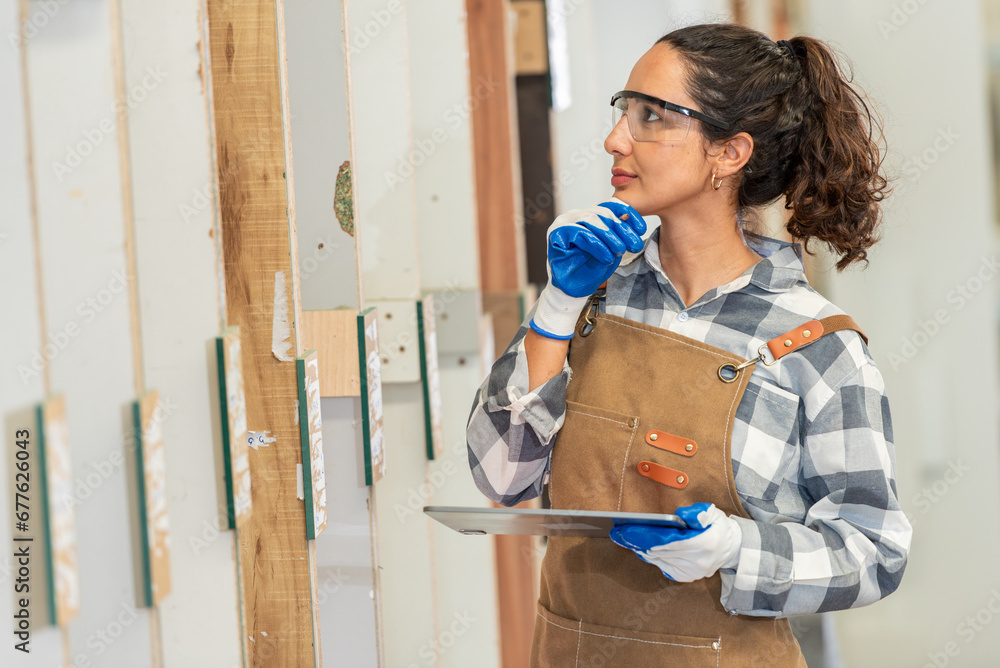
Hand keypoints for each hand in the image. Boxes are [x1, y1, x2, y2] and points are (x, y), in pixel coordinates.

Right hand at [530, 198, 646, 339]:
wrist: (571, 291)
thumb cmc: (589, 269)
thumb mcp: (610, 250)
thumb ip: (617, 234)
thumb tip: (627, 216)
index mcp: (590, 216)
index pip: (610, 207)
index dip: (628, 214)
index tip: (642, 229)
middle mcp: (577, 215)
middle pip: (603, 213)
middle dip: (622, 229)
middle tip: (635, 244)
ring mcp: (565, 222)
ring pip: (592, 220)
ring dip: (610, 236)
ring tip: (621, 251)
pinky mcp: (557, 233)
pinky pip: (580, 233)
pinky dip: (597, 245)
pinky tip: (607, 256)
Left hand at [609, 503, 741, 581]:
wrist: (730, 547)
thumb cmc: (717, 527)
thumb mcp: (711, 512)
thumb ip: (696, 513)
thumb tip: (679, 517)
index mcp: (704, 543)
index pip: (666, 540)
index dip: (644, 535)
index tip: (625, 530)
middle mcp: (697, 562)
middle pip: (658, 550)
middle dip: (636, 541)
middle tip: (617, 532)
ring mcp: (691, 572)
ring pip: (658, 559)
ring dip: (639, 548)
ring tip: (624, 538)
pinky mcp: (686, 577)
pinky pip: (662, 566)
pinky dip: (649, 556)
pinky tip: (639, 548)